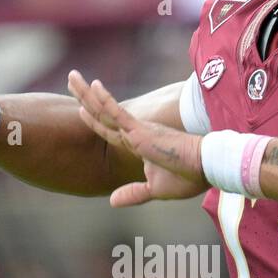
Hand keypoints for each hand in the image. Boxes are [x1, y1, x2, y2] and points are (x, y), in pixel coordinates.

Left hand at [67, 70, 208, 206]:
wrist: (207, 169)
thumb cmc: (188, 177)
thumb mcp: (155, 190)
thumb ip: (134, 193)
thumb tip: (112, 201)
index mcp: (138, 143)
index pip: (109, 129)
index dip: (93, 118)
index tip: (79, 105)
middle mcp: (135, 133)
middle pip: (102, 113)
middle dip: (84, 96)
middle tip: (70, 78)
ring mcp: (137, 130)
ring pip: (105, 109)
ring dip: (86, 93)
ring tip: (71, 76)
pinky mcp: (142, 131)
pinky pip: (118, 114)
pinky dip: (104, 101)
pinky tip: (93, 87)